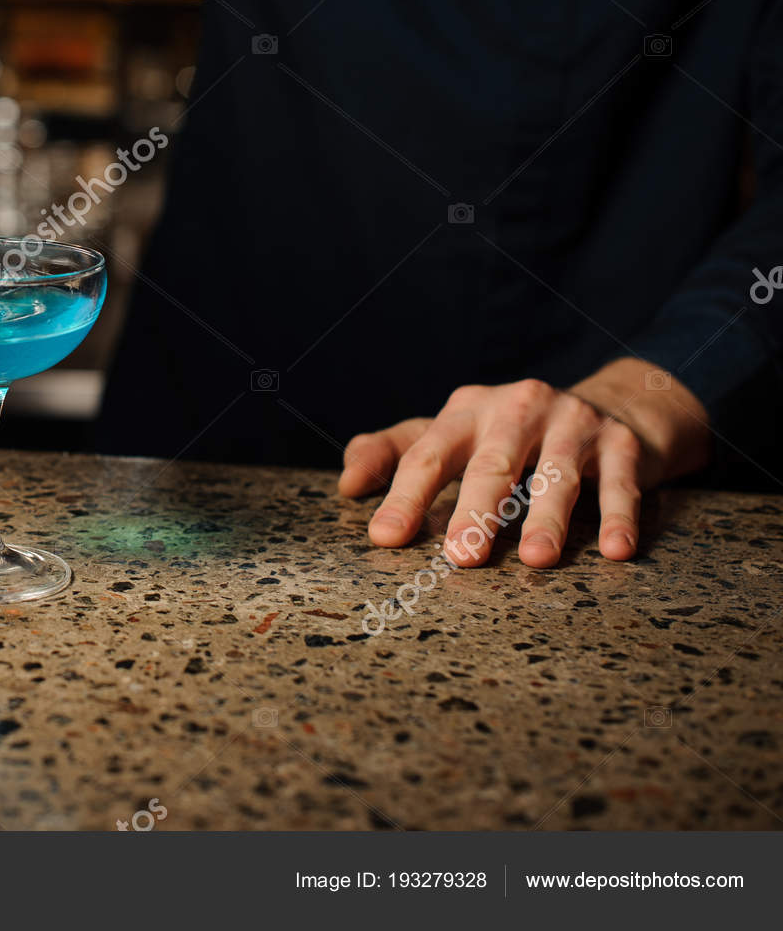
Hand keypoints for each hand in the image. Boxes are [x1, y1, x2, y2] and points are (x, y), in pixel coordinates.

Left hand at [337, 360, 710, 567]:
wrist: (611, 407)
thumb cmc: (509, 434)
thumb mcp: (450, 434)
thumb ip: (393, 453)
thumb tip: (346, 484)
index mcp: (467, 411)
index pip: (428, 455)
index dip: (405, 496)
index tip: (385, 538)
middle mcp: (518, 408)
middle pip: (491, 464)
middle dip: (476, 511)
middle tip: (461, 557)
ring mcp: (574, 422)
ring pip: (557, 474)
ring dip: (547, 518)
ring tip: (535, 560)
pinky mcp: (622, 442)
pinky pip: (620, 482)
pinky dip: (619, 516)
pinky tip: (617, 550)